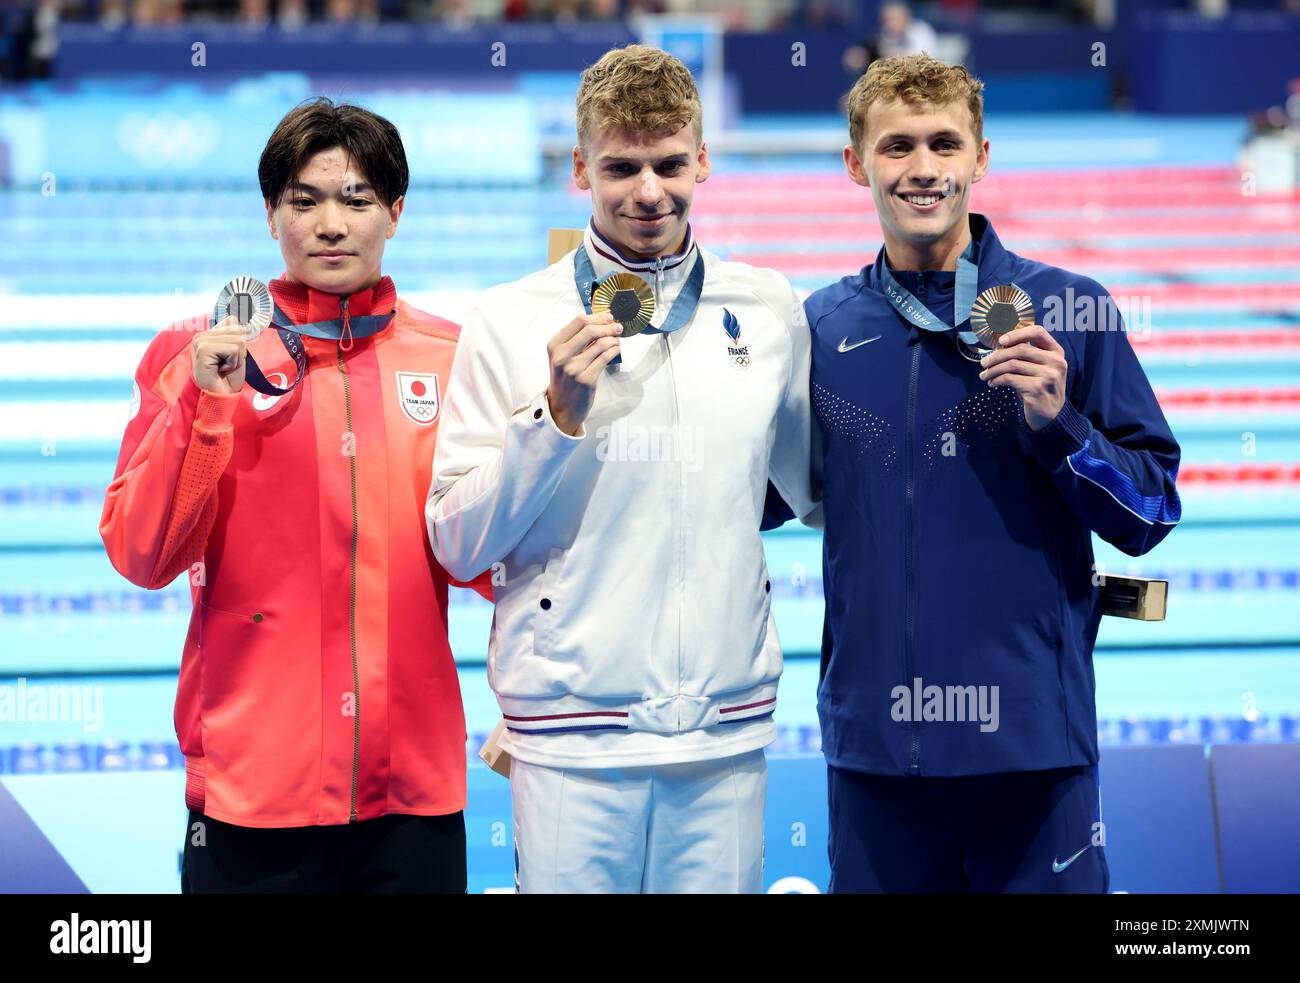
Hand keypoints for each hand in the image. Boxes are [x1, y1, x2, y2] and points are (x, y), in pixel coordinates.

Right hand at [191, 316, 247, 394]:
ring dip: (236, 359)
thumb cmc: (228, 377)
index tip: (229, 357)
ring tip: (224, 368)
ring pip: (237, 340)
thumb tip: (242, 320)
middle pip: (237, 331)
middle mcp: (200, 335)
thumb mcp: (237, 352)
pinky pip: (233, 349)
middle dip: (239, 352)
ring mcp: (200, 342)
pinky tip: (221, 370)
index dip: (239, 342)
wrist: (221, 396)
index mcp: (207, 334)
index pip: (233, 322)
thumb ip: (236, 335)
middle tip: (227, 365)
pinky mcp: (203, 350)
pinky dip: (233, 362)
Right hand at [544, 312, 621, 435]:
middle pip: (590, 330)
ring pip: (600, 344)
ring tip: (617, 340)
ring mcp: (574, 368)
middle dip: (608, 326)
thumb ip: (576, 340)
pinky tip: (616, 349)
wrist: (562, 406)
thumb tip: (601, 321)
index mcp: (554, 345)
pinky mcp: (586, 379)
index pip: (578, 321)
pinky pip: (605, 358)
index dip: (597, 316)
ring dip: (613, 339)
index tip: (608, 316)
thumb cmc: (564, 378)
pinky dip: (614, 350)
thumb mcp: (562, 356)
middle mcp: (561, 355)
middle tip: (618, 327)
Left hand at [978, 324, 1066, 430]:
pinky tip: (992, 383)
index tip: (1001, 341)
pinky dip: (997, 380)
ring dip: (993, 369)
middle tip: (984, 362)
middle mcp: (1055, 362)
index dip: (1017, 333)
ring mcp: (1048, 375)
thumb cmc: (1039, 386)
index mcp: (1056, 352)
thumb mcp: (1039, 367)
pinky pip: (1010, 379)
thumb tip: (1000, 345)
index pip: (1038, 332)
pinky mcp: (1037, 388)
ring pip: (1012, 364)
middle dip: (997, 355)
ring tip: (984, 375)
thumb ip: (1027, 354)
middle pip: (1020, 349)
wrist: (1051, 414)